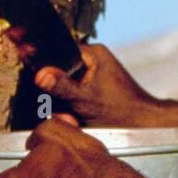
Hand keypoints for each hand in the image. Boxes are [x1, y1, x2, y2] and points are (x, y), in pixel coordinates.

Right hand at [6, 34, 157, 128]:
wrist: (145, 125)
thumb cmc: (121, 110)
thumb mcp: (87, 99)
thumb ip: (62, 87)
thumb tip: (39, 75)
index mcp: (92, 53)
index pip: (57, 51)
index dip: (43, 64)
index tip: (31, 70)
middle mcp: (92, 59)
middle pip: (58, 73)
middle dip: (57, 96)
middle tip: (66, 114)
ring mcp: (93, 74)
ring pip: (64, 87)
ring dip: (64, 106)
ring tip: (74, 120)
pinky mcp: (93, 88)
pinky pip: (72, 95)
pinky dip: (71, 109)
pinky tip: (77, 120)